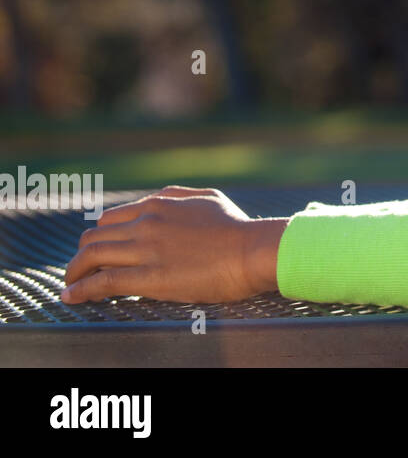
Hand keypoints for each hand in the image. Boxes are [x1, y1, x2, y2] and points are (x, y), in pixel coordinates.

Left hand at [61, 185, 288, 304]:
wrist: (253, 250)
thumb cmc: (237, 227)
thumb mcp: (208, 198)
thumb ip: (180, 194)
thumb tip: (161, 196)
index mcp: (158, 204)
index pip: (111, 219)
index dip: (98, 236)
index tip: (96, 251)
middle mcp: (145, 223)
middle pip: (94, 237)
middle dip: (82, 255)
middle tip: (80, 270)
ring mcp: (145, 250)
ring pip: (91, 257)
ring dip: (74, 272)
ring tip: (71, 285)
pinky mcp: (149, 277)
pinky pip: (103, 282)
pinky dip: (81, 290)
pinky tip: (71, 297)